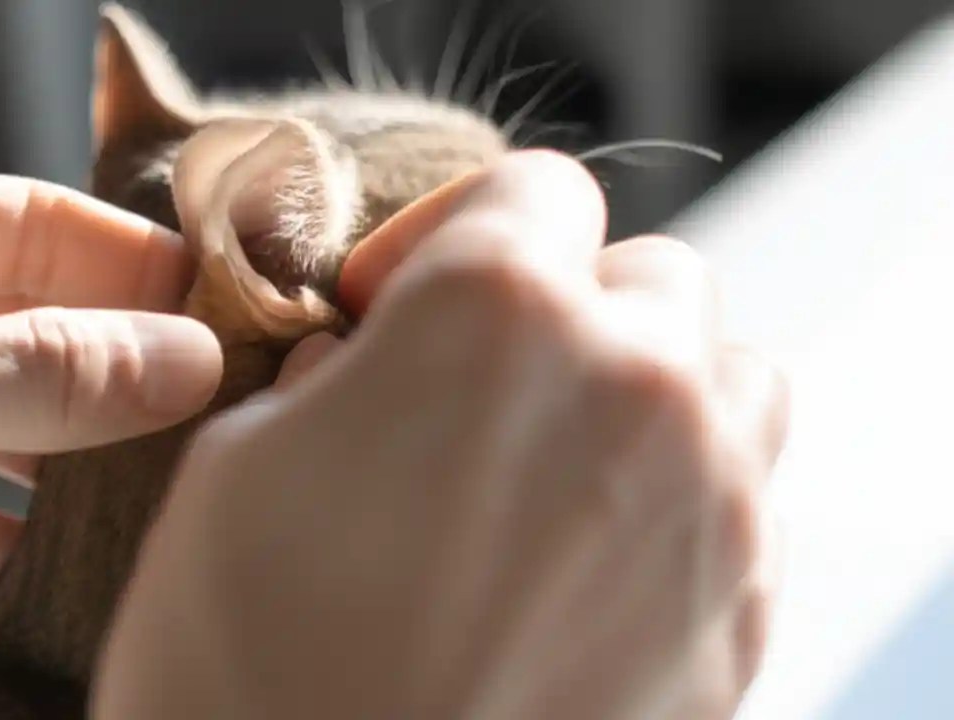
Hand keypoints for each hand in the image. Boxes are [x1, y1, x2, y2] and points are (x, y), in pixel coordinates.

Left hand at [0, 158, 221, 690]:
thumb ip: (34, 374)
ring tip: (156, 473)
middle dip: (111, 362)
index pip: (17, 222)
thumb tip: (181, 358)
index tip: (219, 304)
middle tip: (214, 397)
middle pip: (17, 319)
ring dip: (66, 450)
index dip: (123, 260)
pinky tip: (45, 552)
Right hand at [93, 151, 788, 718]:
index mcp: (495, 315)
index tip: (404, 304)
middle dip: (569, 307)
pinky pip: (742, 506)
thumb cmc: (242, 664)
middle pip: (650, 278)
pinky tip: (586, 561)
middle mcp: (632, 390)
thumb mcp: (236, 462)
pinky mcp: (736, 624)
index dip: (460, 232)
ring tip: (561, 458)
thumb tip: (365, 363)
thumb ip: (335, 377)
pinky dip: (678, 502)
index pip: (537, 190)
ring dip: (655, 391)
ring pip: (731, 380)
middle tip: (481, 384)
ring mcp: (707, 510)